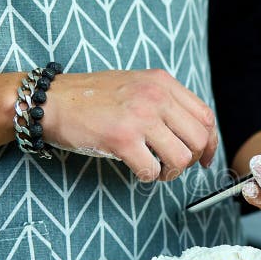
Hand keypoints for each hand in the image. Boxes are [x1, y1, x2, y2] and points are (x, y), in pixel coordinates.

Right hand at [43, 69, 217, 181]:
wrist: (50, 100)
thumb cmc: (92, 99)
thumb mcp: (136, 86)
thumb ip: (165, 103)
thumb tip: (194, 135)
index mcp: (162, 82)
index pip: (206, 116)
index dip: (210, 143)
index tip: (204, 158)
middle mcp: (156, 96)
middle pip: (200, 139)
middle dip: (191, 160)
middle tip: (172, 165)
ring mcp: (139, 116)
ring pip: (181, 158)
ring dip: (170, 172)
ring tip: (155, 169)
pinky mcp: (121, 138)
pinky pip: (152, 170)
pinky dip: (148, 176)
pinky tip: (136, 168)